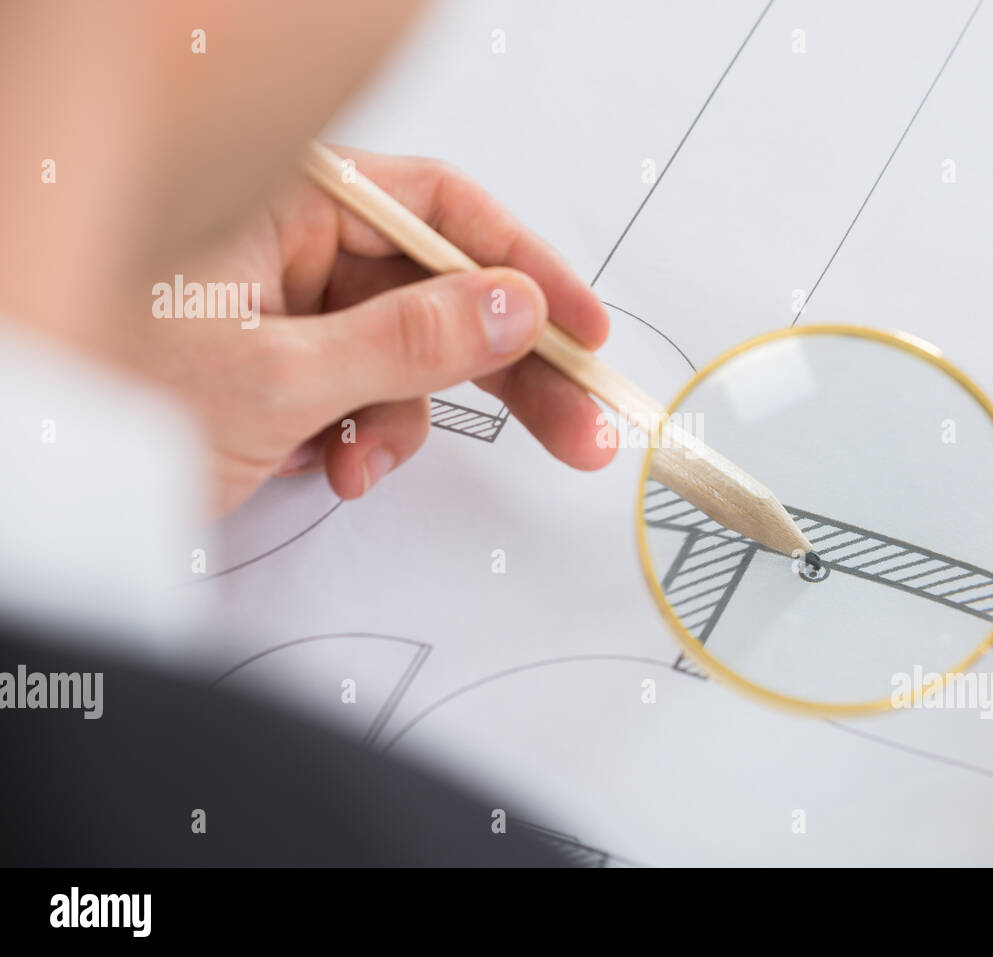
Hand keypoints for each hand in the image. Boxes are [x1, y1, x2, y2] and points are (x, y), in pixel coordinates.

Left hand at [139, 146, 614, 513]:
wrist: (26, 469)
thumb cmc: (96, 390)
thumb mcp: (275, 375)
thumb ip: (409, 341)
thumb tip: (514, 307)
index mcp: (282, 201)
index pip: (438, 211)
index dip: (524, 269)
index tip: (582, 331)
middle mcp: (287, 243)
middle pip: (436, 289)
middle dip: (503, 368)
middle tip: (575, 425)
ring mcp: (282, 306)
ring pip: (399, 357)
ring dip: (400, 423)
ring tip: (360, 465)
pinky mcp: (276, 365)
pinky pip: (356, 394)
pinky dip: (355, 438)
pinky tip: (325, 465)